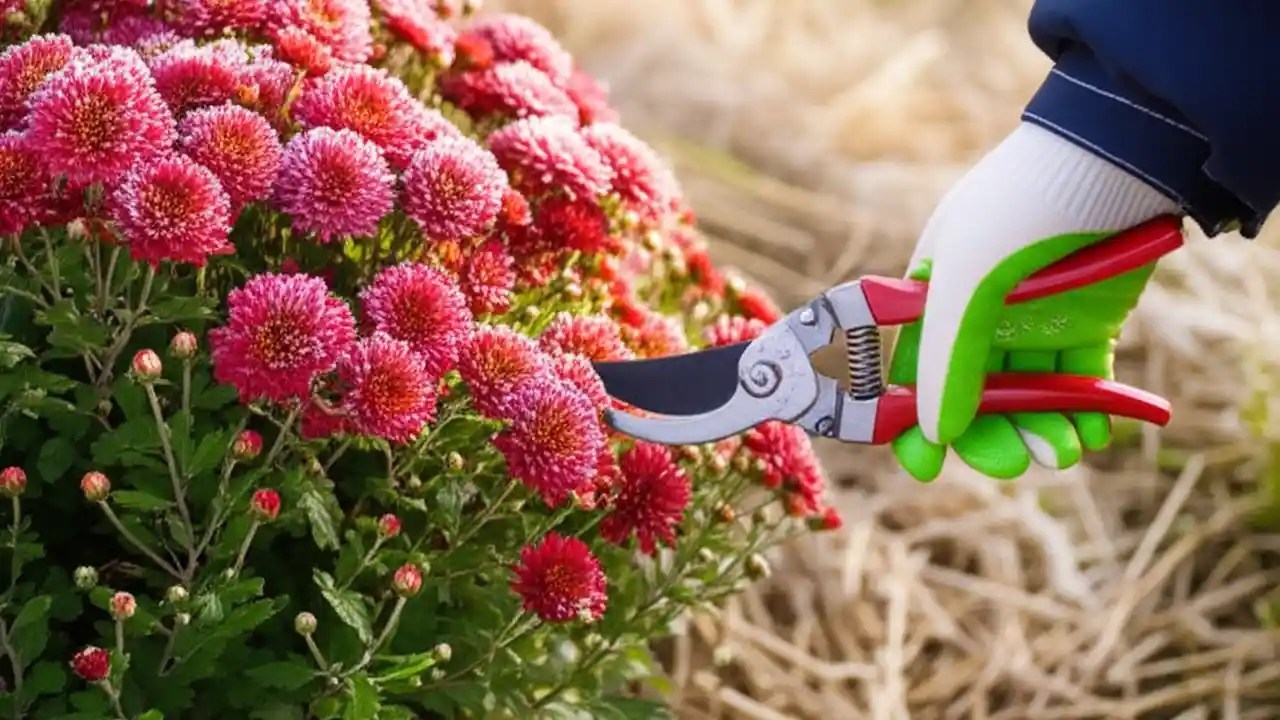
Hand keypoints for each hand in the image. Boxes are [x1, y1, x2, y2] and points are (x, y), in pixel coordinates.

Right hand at [887, 122, 1180, 481]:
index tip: (926, 466)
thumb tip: (933, 432)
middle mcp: (981, 312)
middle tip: (1014, 461)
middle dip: (991, 434)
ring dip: (1043, 428)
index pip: (913, 372)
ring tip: (1064, 449)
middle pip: (975, 395)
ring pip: (1030, 394)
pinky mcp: (1091, 321)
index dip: (914, 422)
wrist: (1118, 158)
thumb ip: (944, 360)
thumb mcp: (964, 282)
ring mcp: (1037, 319)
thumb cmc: (1019, 206)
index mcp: (934, 295)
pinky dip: (1086, 410)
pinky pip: (1081, 381)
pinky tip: (1093, 429)